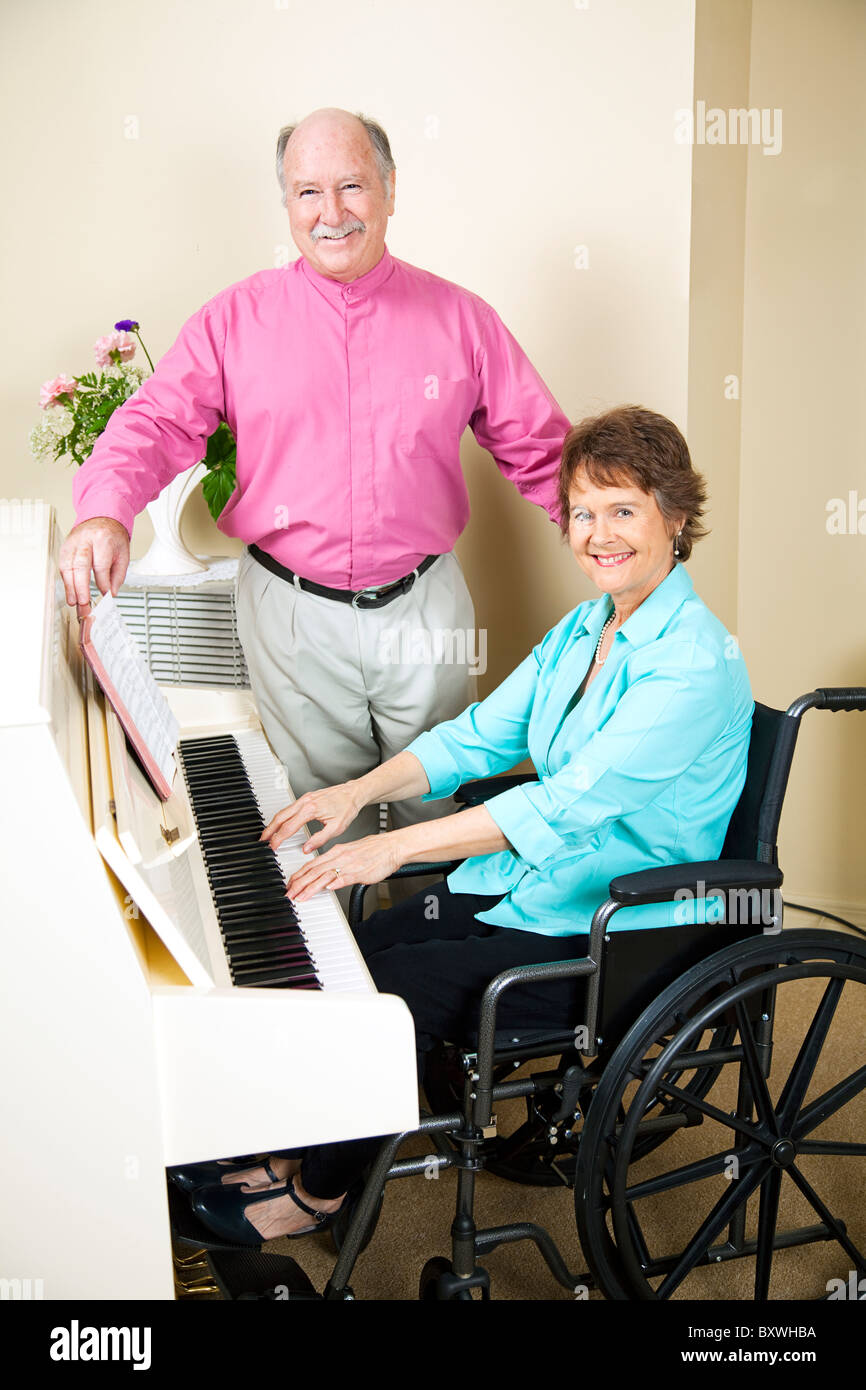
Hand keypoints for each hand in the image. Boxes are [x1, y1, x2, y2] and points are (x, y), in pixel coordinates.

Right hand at [59, 517, 129, 619]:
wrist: (103, 518)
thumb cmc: (113, 536)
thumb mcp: (123, 554)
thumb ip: (118, 576)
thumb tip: (111, 593)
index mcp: (103, 539)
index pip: (100, 565)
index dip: (102, 583)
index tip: (105, 596)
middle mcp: (85, 540)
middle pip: (80, 565)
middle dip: (81, 587)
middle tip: (83, 603)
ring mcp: (72, 542)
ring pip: (67, 566)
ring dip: (70, 587)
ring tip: (74, 601)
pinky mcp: (65, 547)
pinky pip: (62, 565)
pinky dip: (65, 580)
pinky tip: (70, 590)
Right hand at [262, 782, 363, 852]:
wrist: (353, 793)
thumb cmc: (347, 807)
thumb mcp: (336, 828)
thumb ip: (319, 839)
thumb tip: (306, 848)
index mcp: (311, 810)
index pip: (289, 827)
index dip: (278, 839)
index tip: (273, 846)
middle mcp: (305, 802)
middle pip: (280, 817)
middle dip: (269, 830)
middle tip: (263, 840)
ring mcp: (305, 798)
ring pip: (283, 811)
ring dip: (274, 823)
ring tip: (269, 834)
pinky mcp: (307, 797)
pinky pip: (289, 807)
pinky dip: (282, 816)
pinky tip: (281, 823)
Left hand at [284, 832, 405, 902]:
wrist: (392, 846)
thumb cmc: (376, 850)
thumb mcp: (351, 854)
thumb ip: (338, 864)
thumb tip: (329, 876)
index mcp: (336, 852)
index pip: (312, 865)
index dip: (299, 875)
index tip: (291, 884)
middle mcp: (339, 857)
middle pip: (313, 870)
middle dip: (298, 883)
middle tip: (288, 893)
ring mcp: (348, 864)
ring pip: (324, 875)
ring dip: (310, 887)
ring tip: (300, 896)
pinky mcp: (359, 872)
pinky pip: (344, 877)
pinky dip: (333, 883)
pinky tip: (326, 889)